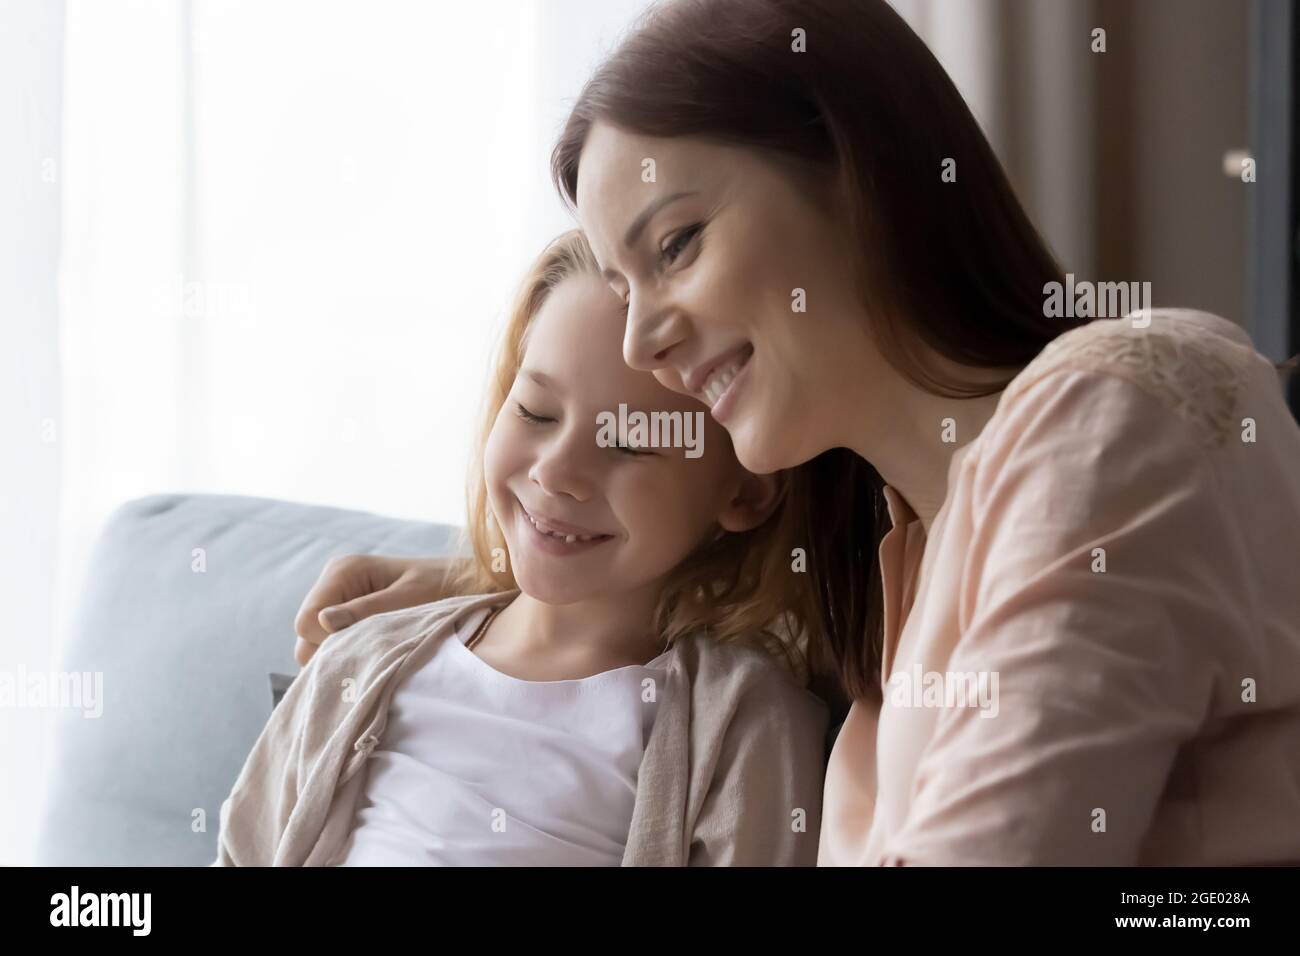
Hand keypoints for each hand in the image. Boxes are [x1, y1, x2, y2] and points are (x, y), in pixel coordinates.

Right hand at [293, 554, 464, 665]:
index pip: (306, 621)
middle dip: (333, 651)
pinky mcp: (350, 612)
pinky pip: (334, 641)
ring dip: (342, 653)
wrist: (465, 582)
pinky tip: (376, 651)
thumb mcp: (408, 600)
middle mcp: (334, 581)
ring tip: (377, 652)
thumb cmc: (442, 587)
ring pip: (317, 642)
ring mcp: (340, 597)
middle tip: (372, 654)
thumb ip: (366, 612)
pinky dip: (350, 651)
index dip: (327, 643)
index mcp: (343, 571)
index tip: (363, 649)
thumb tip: (322, 623)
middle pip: (306, 635)